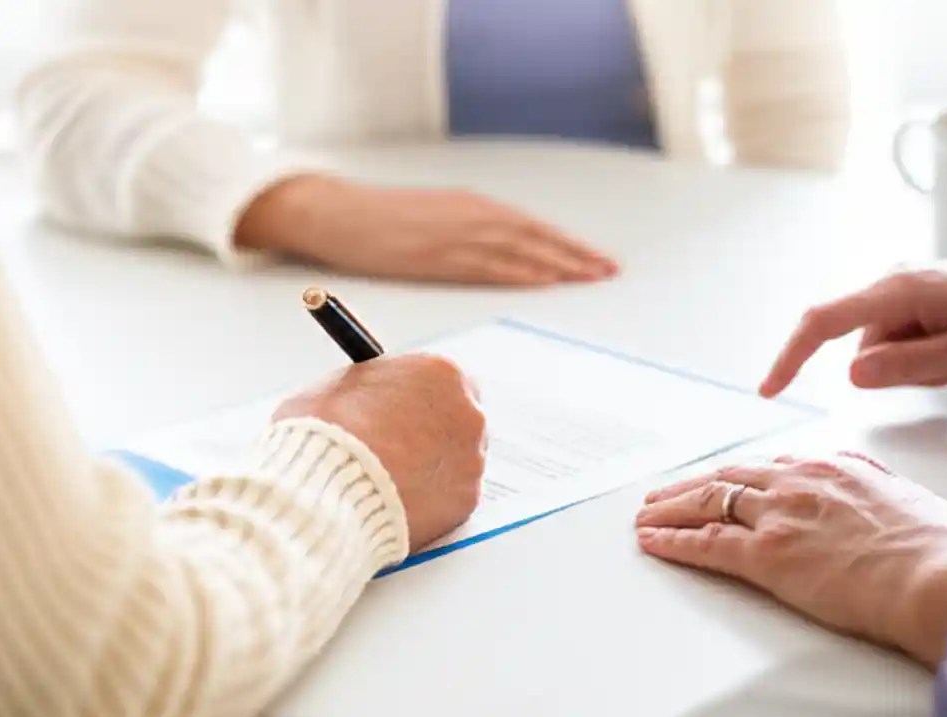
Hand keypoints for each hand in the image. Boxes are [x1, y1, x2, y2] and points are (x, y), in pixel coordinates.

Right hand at [236, 174, 617, 285]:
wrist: (338, 212)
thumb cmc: (381, 220)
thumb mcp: (434, 218)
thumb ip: (467, 233)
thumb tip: (498, 254)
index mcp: (473, 206)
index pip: (533, 227)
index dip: (568, 244)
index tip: (597, 259)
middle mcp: (473, 215)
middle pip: (536, 237)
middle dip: (576, 255)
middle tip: (609, 272)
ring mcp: (457, 234)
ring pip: (521, 250)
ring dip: (559, 265)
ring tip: (590, 279)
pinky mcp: (438, 256)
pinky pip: (489, 266)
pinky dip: (521, 272)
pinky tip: (544, 281)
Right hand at [273, 353, 486, 550]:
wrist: (325, 489)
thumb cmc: (327, 433)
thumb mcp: (342, 385)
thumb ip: (375, 386)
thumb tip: (374, 395)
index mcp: (442, 373)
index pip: (450, 381)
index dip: (426, 400)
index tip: (410, 412)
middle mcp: (468, 413)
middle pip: (461, 421)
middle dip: (435, 434)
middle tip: (402, 449)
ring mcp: (471, 459)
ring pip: (458, 462)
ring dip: (433, 469)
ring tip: (391, 481)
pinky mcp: (465, 501)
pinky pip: (451, 498)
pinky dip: (431, 502)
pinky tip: (399, 502)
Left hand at [635, 453, 946, 665]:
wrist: (941, 574)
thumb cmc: (940, 549)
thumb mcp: (906, 501)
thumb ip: (876, 493)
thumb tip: (877, 502)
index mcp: (833, 466)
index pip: (768, 467)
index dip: (735, 477)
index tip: (721, 481)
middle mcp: (798, 481)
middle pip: (728, 478)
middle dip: (690, 486)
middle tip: (664, 494)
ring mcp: (778, 514)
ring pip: (707, 503)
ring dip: (670, 509)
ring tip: (647, 515)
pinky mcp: (766, 554)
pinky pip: (706, 543)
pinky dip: (674, 541)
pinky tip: (654, 541)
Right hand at [758, 262, 946, 396]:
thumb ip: (905, 367)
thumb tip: (851, 376)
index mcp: (898, 290)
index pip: (823, 324)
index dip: (790, 357)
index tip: (770, 388)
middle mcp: (894, 283)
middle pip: (862, 347)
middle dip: (898, 372)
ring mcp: (907, 290)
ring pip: (883, 350)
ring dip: (917, 367)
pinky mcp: (920, 299)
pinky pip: (902, 341)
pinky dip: (926, 357)